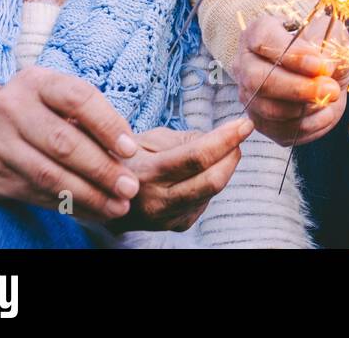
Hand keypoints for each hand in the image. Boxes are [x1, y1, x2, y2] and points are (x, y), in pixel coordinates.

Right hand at [0, 65, 141, 220]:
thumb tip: (127, 152)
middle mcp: (10, 109)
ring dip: (89, 195)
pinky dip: (68, 205)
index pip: (78, 98)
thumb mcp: (55, 98)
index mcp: (35, 82)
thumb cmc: (34, 111)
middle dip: (102, 169)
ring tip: (118, 206)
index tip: (130, 150)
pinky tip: (93, 210)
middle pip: (64, 143)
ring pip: (49, 176)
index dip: (108, 125)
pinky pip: (35, 194)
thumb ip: (88, 117)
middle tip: (131, 187)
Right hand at [106, 119, 252, 232]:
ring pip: (213, 191)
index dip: (226, 139)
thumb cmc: (127, 160)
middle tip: (240, 134)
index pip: (197, 157)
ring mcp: (169, 217)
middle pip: (213, 181)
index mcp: (147, 174)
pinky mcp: (178, 225)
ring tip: (215, 150)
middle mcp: (158, 201)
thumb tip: (218, 138)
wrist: (103, 198)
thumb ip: (182, 139)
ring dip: (224, 166)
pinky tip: (200, 172)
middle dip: (233, 154)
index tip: (244, 124)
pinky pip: (207, 200)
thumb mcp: (146, 139)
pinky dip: (211, 181)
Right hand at [234, 13, 348, 145]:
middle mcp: (245, 64)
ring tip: (332, 96)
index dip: (293, 55)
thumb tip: (322, 68)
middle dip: (298, 88)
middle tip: (330, 88)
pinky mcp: (263, 122)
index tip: (320, 65)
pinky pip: (281, 130)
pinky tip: (325, 110)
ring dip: (307, 107)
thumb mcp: (332, 35)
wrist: (328, 76)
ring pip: (269, 109)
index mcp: (258, 33)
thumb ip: (328, 45)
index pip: (264, 41)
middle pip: (258, 80)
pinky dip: (310, 124)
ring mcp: (250, 96)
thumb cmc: (324, 49)